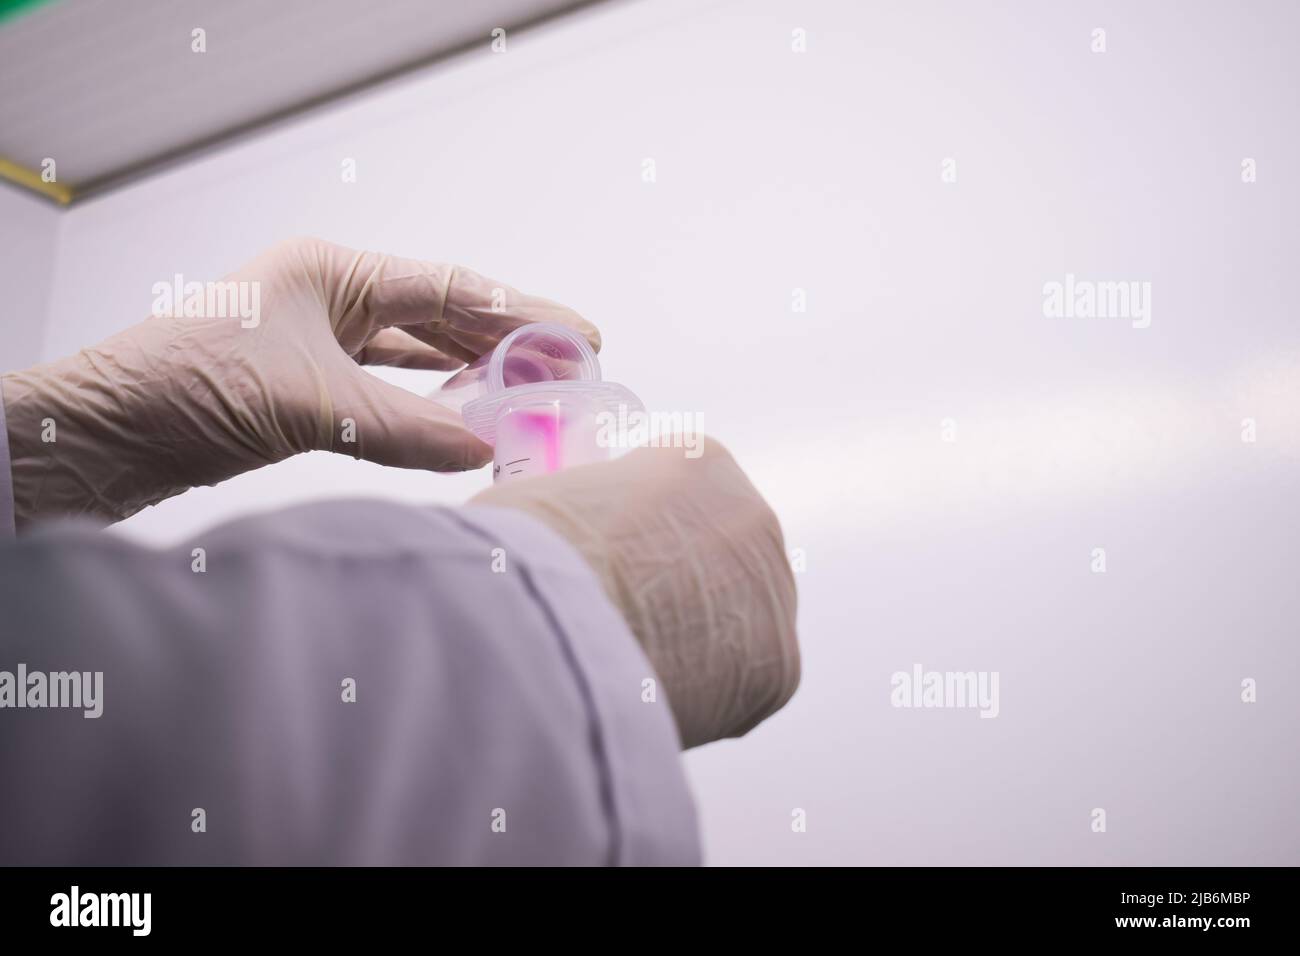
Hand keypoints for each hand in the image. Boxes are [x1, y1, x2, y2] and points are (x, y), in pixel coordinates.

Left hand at [1, 237, 597, 529]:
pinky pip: (391, 390)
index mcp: (337, 271)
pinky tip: (465, 420)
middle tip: (572, 373)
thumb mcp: (309, 402)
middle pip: (445, 317)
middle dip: (509, 345)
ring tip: (533, 398)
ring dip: (473, 377)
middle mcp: (335, 297)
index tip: (582, 335)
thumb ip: (404, 428)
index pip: (454, 290)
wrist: (106, 432)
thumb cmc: (186, 387)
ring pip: (421, 356)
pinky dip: (430, 406)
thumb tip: (487, 449)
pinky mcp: (309, 384)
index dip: (524, 314)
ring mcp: (322, 339)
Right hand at [470, 439, 799, 747]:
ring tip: (628, 669)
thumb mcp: (540, 500)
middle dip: (671, 590)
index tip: (604, 563)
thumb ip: (575, 512)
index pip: (679, 495)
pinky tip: (652, 701)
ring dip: (690, 645)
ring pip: (732, 624)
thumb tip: (558, 545)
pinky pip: (740, 687)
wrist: (552, 622)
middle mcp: (753, 515)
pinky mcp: (778, 667)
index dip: (634, 534)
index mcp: (698, 458)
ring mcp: (773, 591)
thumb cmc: (529, 553)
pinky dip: (702, 700)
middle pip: (714, 558)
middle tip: (617, 623)